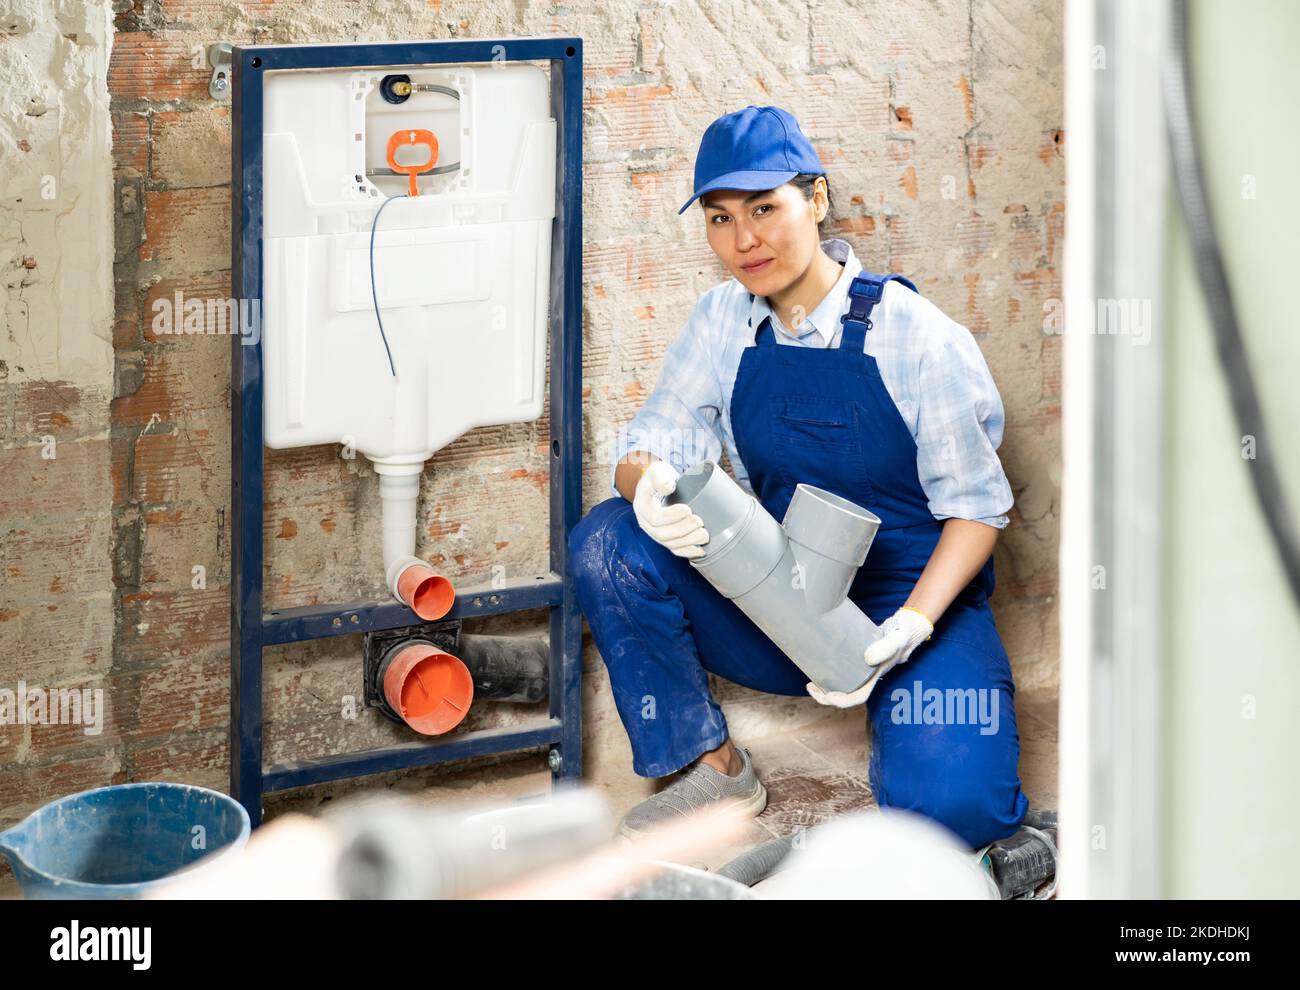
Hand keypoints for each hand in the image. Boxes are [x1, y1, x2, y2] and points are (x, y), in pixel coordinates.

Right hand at [632, 461, 708, 558]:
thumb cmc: (661, 477)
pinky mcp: (665, 539)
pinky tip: (701, 550)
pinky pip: (674, 550)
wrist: (661, 485)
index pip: (655, 517)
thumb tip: (668, 487)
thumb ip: (660, 476)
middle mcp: (645, 523)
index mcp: (642, 506)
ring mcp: (654, 533)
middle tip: (699, 521)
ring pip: (669, 544)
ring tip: (704, 534)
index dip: (672, 516)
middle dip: (683, 530)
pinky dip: (688, 552)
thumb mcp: (658, 470)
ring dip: (689, 542)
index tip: (688, 509)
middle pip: (662, 534)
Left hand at [805, 606, 934, 707]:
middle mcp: (867, 677)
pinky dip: (828, 673)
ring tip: (810, 682)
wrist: (904, 628)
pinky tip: (817, 666)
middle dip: (826, 696)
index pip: (859, 697)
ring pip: (841, 685)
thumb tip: (868, 658)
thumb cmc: (901, 635)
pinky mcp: (855, 659)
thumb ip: (885, 647)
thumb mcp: (896, 639)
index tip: (828, 695)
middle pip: (846, 695)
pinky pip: (840, 672)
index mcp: (875, 677)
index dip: (843, 701)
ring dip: (824, 687)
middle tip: (810, 686)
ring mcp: (861, 670)